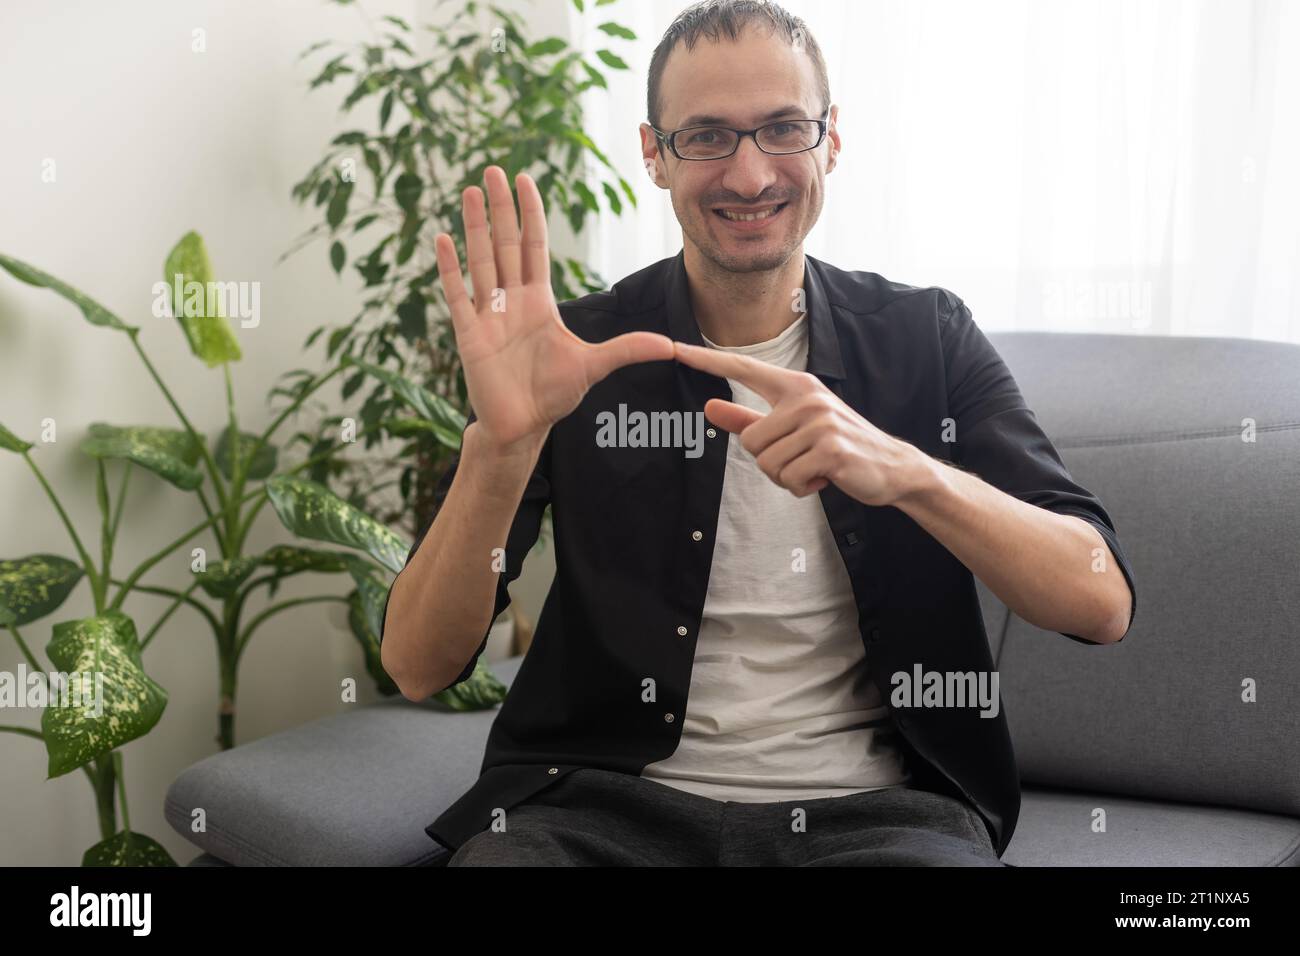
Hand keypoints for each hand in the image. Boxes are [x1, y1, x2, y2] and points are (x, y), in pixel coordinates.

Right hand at [435, 166, 673, 448]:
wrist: (523, 426)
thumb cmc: (553, 394)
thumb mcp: (594, 366)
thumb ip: (627, 349)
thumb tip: (670, 345)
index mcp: (538, 302)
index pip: (534, 247)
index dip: (530, 215)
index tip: (526, 181)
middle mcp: (511, 302)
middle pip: (505, 244)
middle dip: (500, 209)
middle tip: (493, 170)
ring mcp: (487, 315)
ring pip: (480, 261)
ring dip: (474, 227)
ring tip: (470, 191)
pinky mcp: (469, 335)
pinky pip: (456, 295)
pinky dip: (449, 269)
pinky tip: (442, 240)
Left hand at [672, 341, 925, 505]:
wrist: (890, 467)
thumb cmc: (836, 446)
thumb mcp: (792, 428)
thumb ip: (747, 418)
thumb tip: (708, 406)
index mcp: (795, 385)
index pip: (743, 367)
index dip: (708, 360)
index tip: (676, 348)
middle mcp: (807, 397)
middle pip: (751, 441)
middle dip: (770, 463)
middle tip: (801, 461)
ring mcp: (820, 421)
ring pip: (767, 463)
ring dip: (786, 478)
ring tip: (814, 468)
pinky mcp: (830, 448)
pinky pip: (789, 477)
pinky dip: (801, 488)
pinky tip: (824, 478)